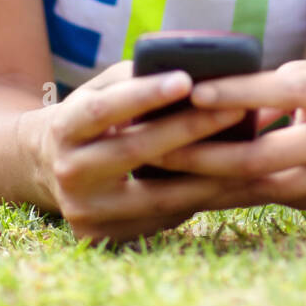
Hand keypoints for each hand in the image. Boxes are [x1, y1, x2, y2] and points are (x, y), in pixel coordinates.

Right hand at [38, 61, 261, 244]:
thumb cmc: (97, 116)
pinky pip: (164, 219)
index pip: (104, 109)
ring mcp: (87, 212)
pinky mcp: (107, 237)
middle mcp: (70, 173)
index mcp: (65, 128)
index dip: (145, 95)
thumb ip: (138, 76)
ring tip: (252, 151)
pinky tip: (238, 183)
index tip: (186, 79)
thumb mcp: (103, 89)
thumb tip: (198, 67)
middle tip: (237, 108)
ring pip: (157, 196)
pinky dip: (202, 200)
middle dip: (190, 129)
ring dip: (208, 175)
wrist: (53, 168)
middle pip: (135, 152)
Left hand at [150, 55, 305, 212]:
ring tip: (171, 181)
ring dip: (216, 185)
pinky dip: (248, 196)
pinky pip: (288, 201)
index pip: (284, 90)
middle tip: (158, 150)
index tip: (194, 92)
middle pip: (266, 155)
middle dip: (205, 156)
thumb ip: (279, 89)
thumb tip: (215, 102)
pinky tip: (211, 193)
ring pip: (270, 187)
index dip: (239, 93)